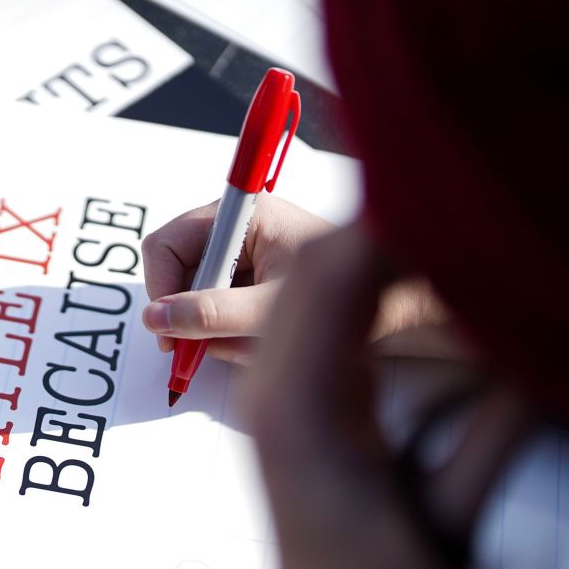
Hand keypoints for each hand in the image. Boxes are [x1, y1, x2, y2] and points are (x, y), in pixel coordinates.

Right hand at [140, 196, 458, 363]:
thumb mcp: (272, 311)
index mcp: (248, 217)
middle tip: (191, 351)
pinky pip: (220, 311)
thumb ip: (212, 315)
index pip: (170, 242)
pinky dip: (229, 335)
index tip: (166, 328)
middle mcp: (243, 232)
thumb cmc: (358, 296)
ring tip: (248, 345)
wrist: (410, 310)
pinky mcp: (256, 284)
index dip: (160, 286)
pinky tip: (259, 344)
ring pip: (197, 295)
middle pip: (178, 269)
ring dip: (212, 328)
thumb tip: (158, 319)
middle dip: (185, 311)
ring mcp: (249, 259)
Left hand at [245, 224, 532, 568]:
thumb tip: (533, 360)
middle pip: (305, 272)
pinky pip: (307, 317)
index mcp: (299, 408)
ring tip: (429, 236)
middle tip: (442, 211)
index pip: (327, 283)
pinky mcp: (287, 397)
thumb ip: (495, 433)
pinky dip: (351, 288)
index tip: (438, 207)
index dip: (381, 232)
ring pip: (300, 287)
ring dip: (359, 253)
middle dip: (371, 230)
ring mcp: (271, 391)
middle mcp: (270, 389)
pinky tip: (402, 282)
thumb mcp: (449, 514)